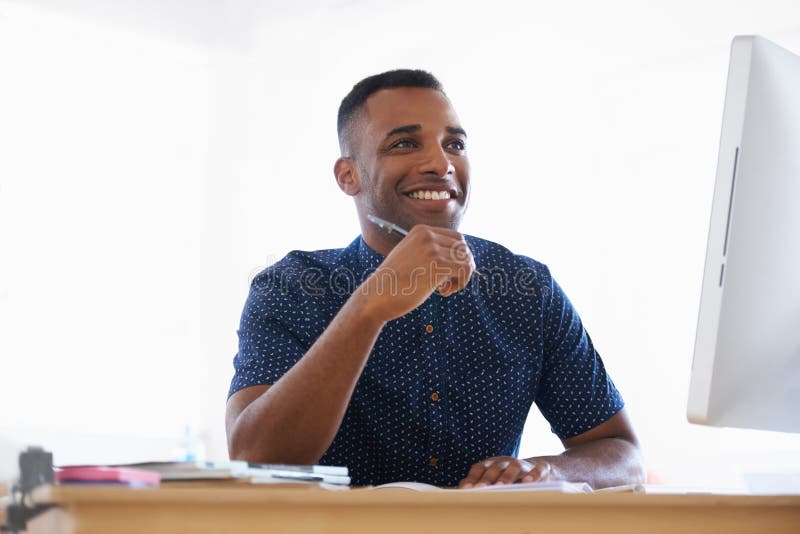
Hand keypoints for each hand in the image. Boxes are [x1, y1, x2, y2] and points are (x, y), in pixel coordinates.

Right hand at [360, 225, 475, 322]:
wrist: (377, 295)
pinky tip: (444, 292)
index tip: (449, 272)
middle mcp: (427, 235)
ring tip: (445, 289)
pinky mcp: (437, 264)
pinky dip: (461, 283)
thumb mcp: (410, 256)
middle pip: (463, 248)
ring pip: (466, 259)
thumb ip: (429, 251)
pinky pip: (465, 270)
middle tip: (449, 283)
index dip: (459, 256)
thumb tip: (459, 255)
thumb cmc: (394, 282)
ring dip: (461, 277)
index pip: (456, 237)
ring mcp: (432, 249)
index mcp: (421, 231)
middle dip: (462, 266)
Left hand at [458, 456, 551, 488]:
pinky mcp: (540, 468)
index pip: (479, 468)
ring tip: (501, 487)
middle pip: (495, 468)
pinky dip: (533, 475)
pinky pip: (537, 470)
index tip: (466, 490)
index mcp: (492, 464)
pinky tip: (528, 482)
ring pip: (514, 468)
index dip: (472, 478)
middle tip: (480, 490)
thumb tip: (461, 489)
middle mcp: (505, 462)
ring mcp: (522, 464)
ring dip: (507, 477)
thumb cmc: (509, 476)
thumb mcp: (493, 478)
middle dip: (487, 479)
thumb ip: (478, 481)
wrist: (538, 470)